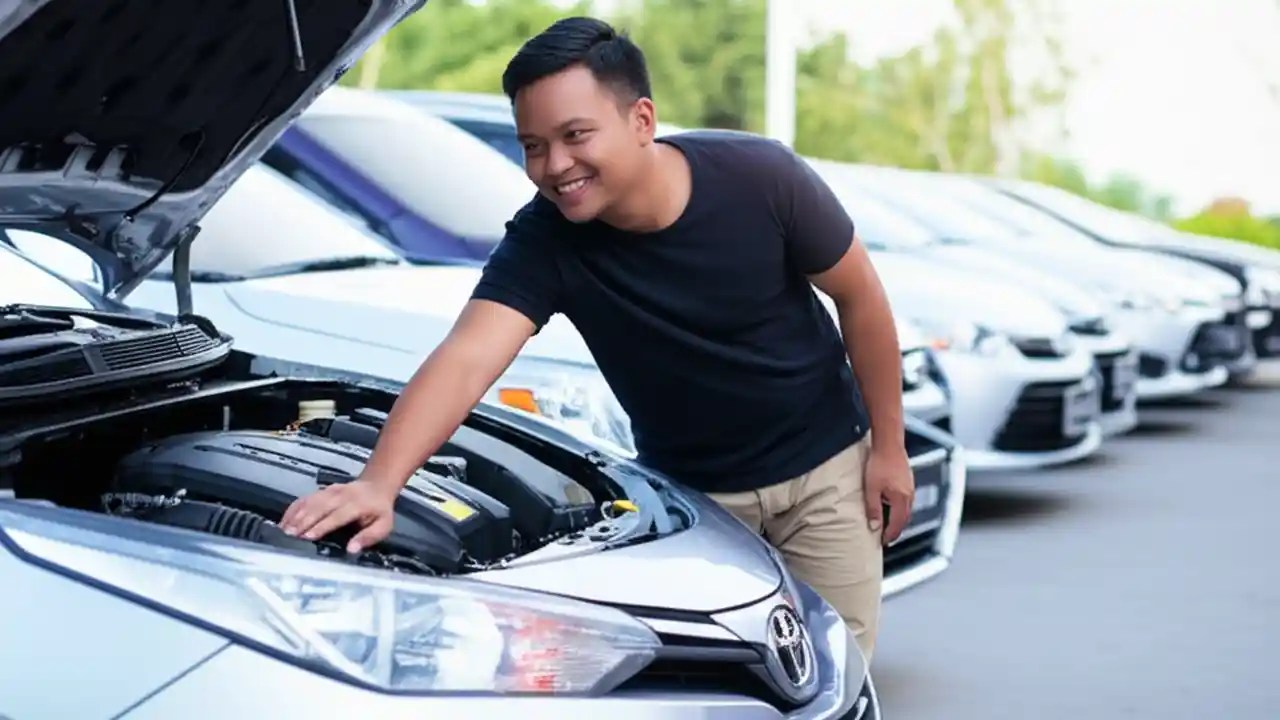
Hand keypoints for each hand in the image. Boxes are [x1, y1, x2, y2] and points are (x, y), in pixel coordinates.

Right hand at [280, 478, 398, 553]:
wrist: (376, 486)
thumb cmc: (378, 511)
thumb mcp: (383, 526)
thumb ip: (368, 537)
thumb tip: (352, 549)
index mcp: (358, 504)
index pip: (337, 515)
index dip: (322, 526)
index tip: (308, 537)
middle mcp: (341, 495)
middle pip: (319, 507)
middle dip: (303, 522)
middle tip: (289, 536)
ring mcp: (330, 491)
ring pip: (310, 502)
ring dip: (295, 516)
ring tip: (283, 531)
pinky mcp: (322, 490)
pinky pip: (305, 498)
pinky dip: (293, 509)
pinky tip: (284, 521)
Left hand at [863, 446, 914, 545]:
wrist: (888, 443)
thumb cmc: (879, 463)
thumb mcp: (871, 488)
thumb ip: (873, 508)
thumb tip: (874, 526)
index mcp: (901, 499)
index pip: (897, 524)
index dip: (890, 535)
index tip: (882, 541)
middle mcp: (909, 495)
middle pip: (904, 519)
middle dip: (895, 529)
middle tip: (886, 537)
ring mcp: (910, 487)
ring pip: (906, 509)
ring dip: (898, 519)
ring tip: (887, 524)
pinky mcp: (908, 480)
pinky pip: (905, 500)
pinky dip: (899, 508)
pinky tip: (890, 506)